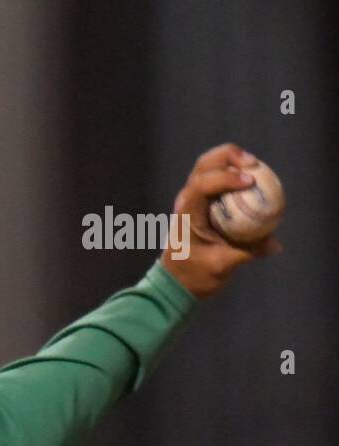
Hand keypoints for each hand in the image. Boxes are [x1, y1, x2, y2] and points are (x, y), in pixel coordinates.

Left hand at [161, 143, 283, 299]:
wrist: (175, 283)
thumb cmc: (193, 276)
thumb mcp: (221, 266)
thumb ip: (248, 252)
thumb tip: (275, 245)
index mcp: (187, 214)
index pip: (202, 185)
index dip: (226, 178)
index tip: (250, 182)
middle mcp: (186, 201)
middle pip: (204, 165)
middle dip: (229, 156)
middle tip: (253, 164)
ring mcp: (192, 200)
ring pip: (208, 167)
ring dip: (230, 160)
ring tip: (254, 167)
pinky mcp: (201, 203)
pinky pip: (217, 179)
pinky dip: (232, 173)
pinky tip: (252, 180)